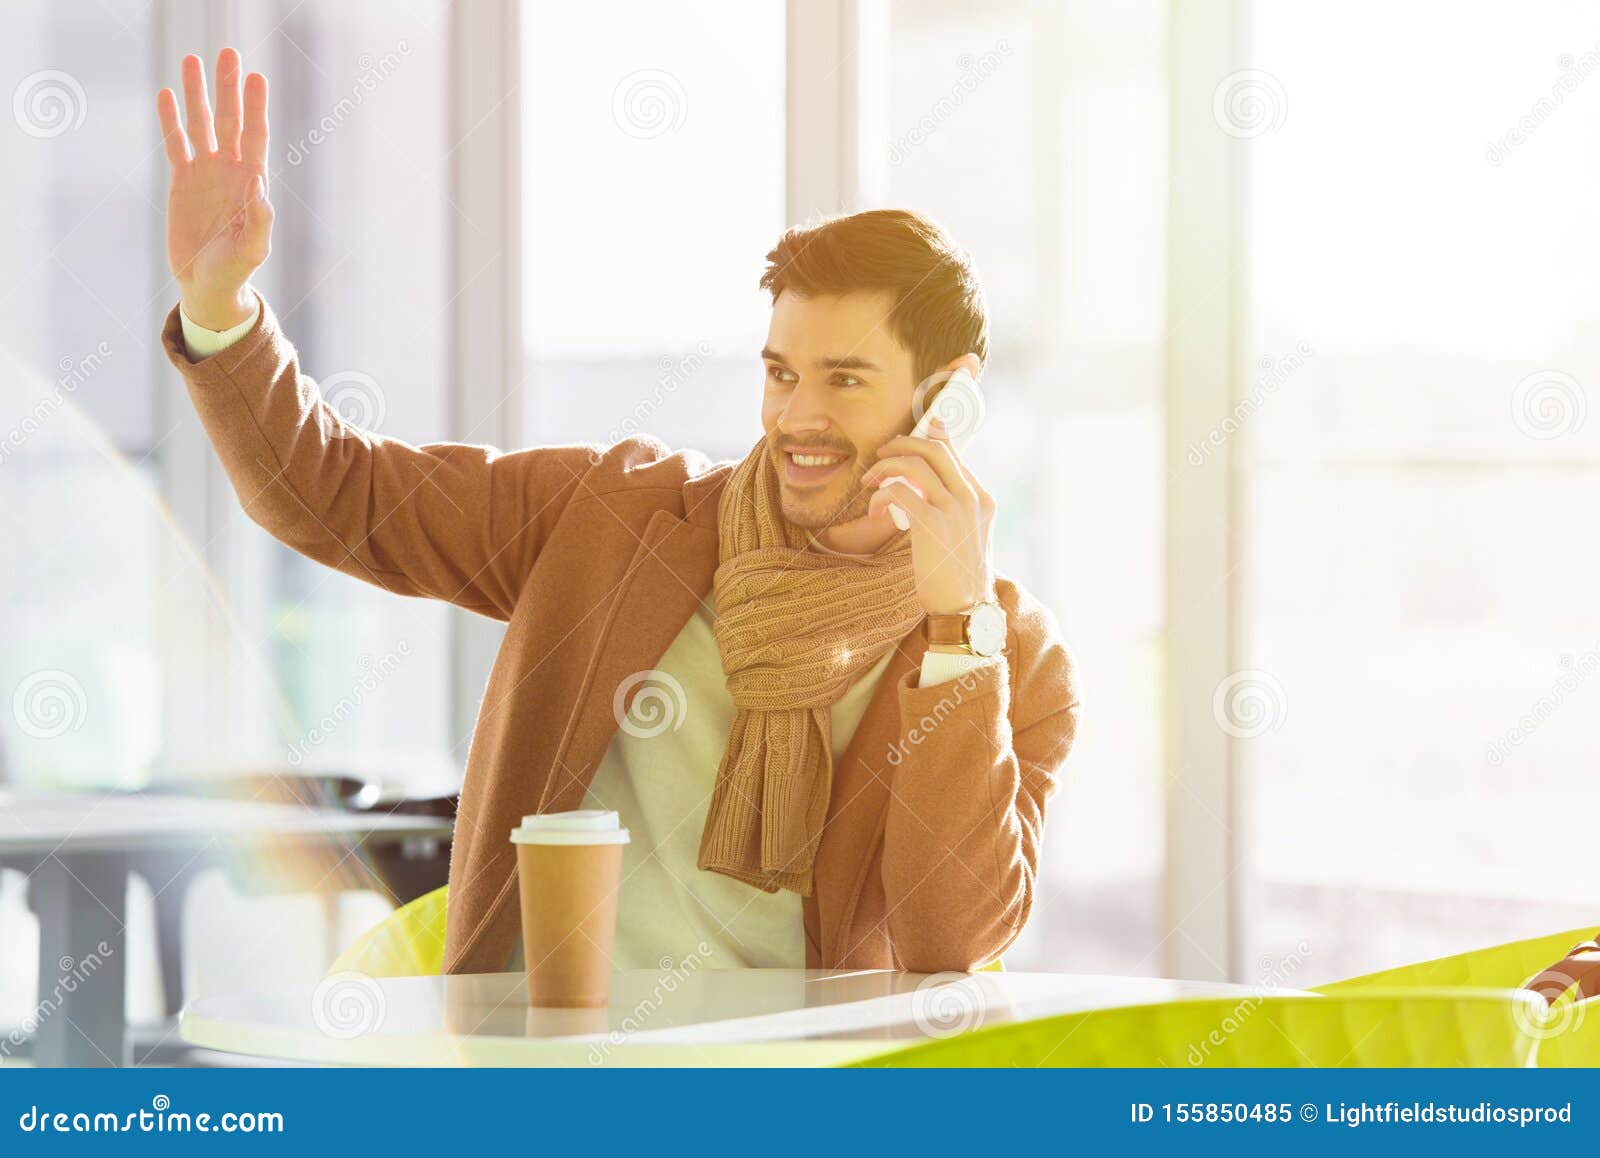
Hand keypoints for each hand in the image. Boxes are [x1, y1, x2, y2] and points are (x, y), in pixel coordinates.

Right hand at [156, 48, 272, 329]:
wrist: (208, 284)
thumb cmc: (236, 269)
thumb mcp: (253, 248)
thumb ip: (259, 218)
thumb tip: (257, 182)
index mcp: (251, 183)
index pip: (255, 136)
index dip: (256, 107)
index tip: (257, 77)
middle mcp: (230, 171)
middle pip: (230, 120)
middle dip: (228, 88)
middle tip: (228, 53)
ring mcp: (206, 173)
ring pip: (201, 124)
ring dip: (197, 94)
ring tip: (191, 59)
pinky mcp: (182, 181)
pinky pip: (176, 143)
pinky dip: (170, 120)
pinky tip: (166, 95)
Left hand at [861, 356, 996, 614]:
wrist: (966, 611)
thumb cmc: (958, 578)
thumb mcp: (965, 537)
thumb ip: (953, 509)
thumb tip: (925, 489)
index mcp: (983, 499)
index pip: (953, 453)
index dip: (926, 439)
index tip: (904, 439)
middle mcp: (972, 498)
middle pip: (935, 449)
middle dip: (900, 445)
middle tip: (879, 456)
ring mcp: (955, 510)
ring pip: (915, 464)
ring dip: (885, 468)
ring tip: (870, 483)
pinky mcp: (934, 524)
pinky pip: (900, 491)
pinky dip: (881, 495)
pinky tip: (874, 510)